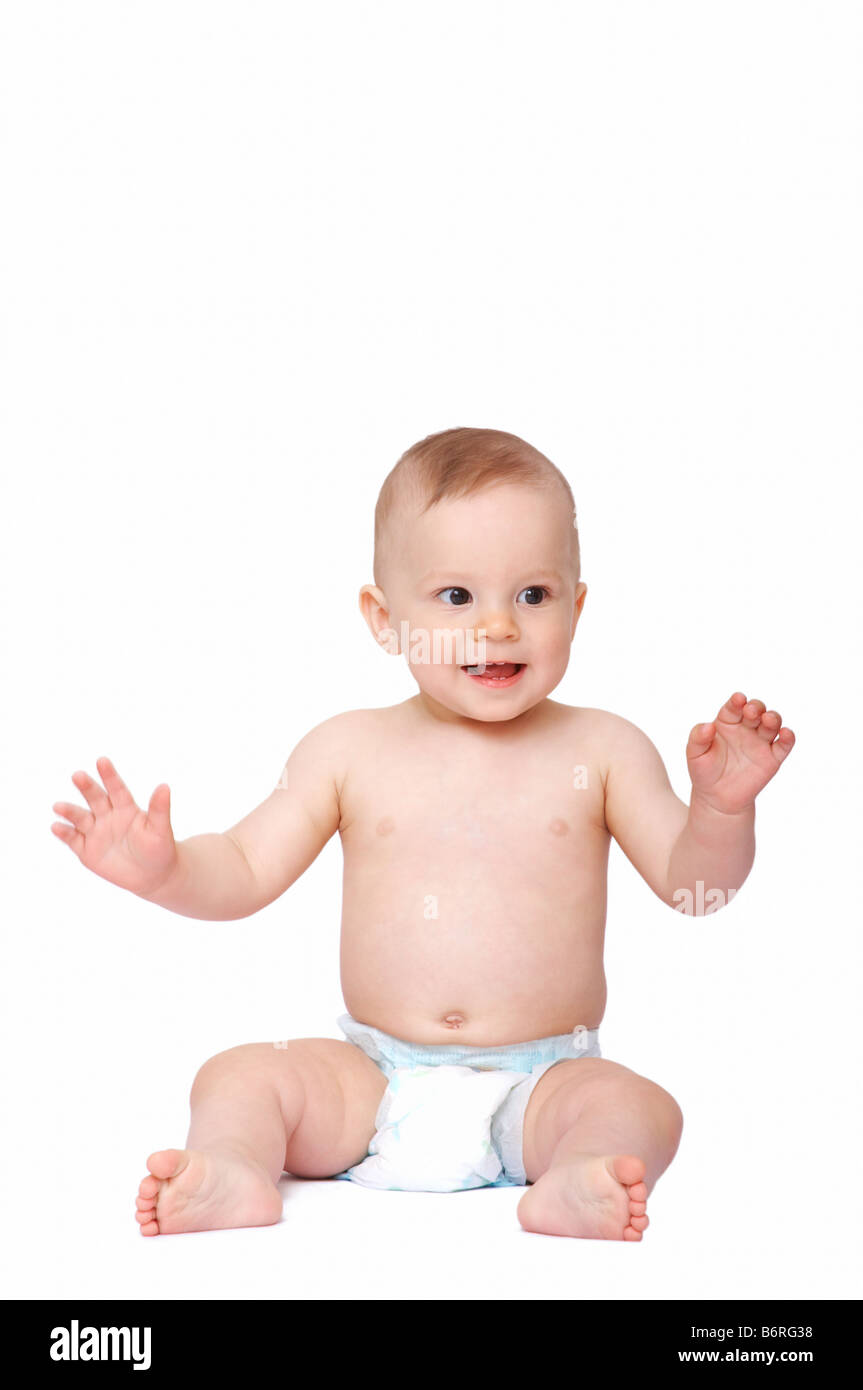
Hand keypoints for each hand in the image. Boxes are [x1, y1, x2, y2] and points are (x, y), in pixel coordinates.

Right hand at [51, 756, 177, 896]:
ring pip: (80, 818)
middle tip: (78, 775)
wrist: (152, 876)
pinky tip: (56, 826)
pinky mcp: (87, 849)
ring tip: (58, 806)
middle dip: (87, 787)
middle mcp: (108, 816)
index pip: (117, 789)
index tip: (102, 761)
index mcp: (126, 808)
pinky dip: (64, 833)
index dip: (109, 775)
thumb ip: (159, 809)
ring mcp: (96, 832)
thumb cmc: (160, 849)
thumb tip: (165, 786)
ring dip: (69, 811)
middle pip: (95, 798)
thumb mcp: (161, 830)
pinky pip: (73, 840)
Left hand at [686, 692, 794, 814]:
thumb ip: (697, 737)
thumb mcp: (695, 754)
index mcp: (727, 722)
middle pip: (756, 710)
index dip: (736, 701)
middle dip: (756, 707)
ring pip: (772, 724)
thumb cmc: (704, 771)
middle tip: (750, 712)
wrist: (717, 798)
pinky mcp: (772, 758)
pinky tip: (786, 733)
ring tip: (768, 720)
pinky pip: (784, 745)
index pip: (734, 707)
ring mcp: (760, 742)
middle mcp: (746, 728)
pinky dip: (788, 738)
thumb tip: (708, 726)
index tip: (738, 699)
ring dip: (773, 718)